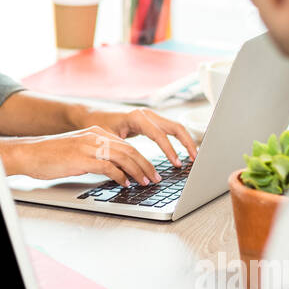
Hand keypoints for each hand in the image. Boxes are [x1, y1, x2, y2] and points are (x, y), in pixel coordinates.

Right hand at [7, 126, 162, 185]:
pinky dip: (120, 176)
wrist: (30, 154)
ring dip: (138, 171)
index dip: (142, 158)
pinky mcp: (82, 158)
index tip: (151, 171)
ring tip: (146, 182)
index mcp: (96, 133)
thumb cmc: (51, 156)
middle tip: (155, 178)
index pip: (126, 145)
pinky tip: (125, 184)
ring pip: (123, 157)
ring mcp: (88, 146)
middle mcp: (95, 136)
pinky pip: (108, 167)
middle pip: (129, 150)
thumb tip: (115, 171)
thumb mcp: (79, 152)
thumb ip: (97, 157)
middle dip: (146, 165)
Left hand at [81, 107, 198, 167]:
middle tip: (195, 159)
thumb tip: (133, 173)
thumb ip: (121, 154)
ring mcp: (151, 116)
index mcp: (136, 117)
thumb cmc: (98, 127)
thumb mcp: (107, 141)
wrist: (93, 116)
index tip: (176, 163)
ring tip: (194, 157)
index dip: (169, 150)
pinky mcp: (152, 122)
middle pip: (175, 126)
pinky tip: (185, 151)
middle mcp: (147, 115)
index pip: (159, 134)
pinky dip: (180, 140)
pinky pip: (170, 130)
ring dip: (187, 141)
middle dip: (187, 143)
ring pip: (176, 127)